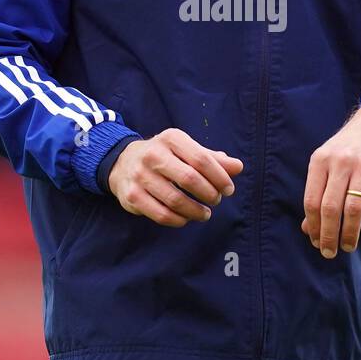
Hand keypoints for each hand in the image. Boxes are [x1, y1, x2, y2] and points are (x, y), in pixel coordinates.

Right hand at [107, 127, 242, 226]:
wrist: (122, 162)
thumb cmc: (164, 156)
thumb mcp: (186, 150)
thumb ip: (212, 159)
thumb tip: (238, 167)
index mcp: (171, 139)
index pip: (202, 159)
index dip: (220, 177)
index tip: (228, 189)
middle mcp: (153, 155)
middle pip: (189, 179)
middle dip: (209, 194)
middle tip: (216, 201)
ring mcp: (140, 176)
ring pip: (175, 200)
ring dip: (196, 211)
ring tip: (205, 213)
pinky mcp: (132, 196)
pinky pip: (161, 215)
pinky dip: (179, 220)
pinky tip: (186, 218)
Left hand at [301, 100, 360, 256]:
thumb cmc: (351, 146)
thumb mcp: (328, 161)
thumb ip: (318, 191)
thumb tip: (307, 228)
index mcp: (321, 160)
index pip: (311, 201)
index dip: (312, 226)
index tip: (315, 242)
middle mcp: (341, 161)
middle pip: (330, 207)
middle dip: (328, 235)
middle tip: (330, 252)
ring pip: (354, 207)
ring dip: (350, 233)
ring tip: (349, 246)